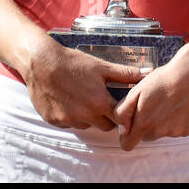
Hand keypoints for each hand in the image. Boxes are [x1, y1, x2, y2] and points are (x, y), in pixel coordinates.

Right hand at [20, 36, 145, 131]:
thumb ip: (126, 73)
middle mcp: (85, 116)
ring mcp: (68, 120)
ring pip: (85, 125)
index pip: (119, 120)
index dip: (120, 113)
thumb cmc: (73, 62)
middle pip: (104, 126)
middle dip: (105, 116)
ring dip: (87, 116)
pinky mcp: (54, 121)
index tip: (117, 105)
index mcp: (99, 103)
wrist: (41, 62)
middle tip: (99, 99)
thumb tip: (148, 73)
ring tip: (82, 97)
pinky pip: (69, 123)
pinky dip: (71, 115)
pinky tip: (68, 99)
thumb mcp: (101, 66)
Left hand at [112, 38, 188, 149]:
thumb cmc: (162, 80)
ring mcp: (177, 132)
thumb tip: (122, 130)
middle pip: (147, 136)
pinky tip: (181, 104)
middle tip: (154, 104)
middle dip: (147, 124)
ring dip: (164, 121)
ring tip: (169, 101)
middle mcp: (160, 132)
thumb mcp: (136, 91)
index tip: (131, 125)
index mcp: (144, 123)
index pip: (128, 145)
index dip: (127, 136)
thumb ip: (122, 112)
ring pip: (164, 132)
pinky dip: (178, 120)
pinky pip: (179, 129)